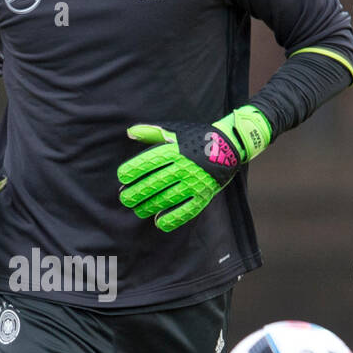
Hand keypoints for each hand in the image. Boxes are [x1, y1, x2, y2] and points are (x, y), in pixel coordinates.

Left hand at [116, 106, 270, 231]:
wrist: (230, 146)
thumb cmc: (197, 137)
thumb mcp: (176, 131)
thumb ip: (152, 132)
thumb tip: (129, 133)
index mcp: (175, 150)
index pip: (149, 162)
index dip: (133, 170)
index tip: (122, 177)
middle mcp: (184, 166)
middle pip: (154, 183)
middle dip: (136, 193)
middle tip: (125, 199)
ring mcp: (195, 182)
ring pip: (167, 198)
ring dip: (149, 206)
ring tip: (138, 210)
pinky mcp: (204, 195)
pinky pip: (186, 210)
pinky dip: (172, 218)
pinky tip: (159, 221)